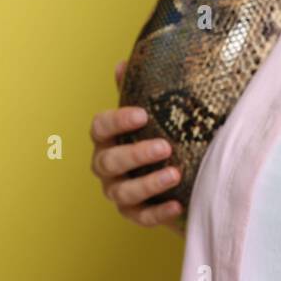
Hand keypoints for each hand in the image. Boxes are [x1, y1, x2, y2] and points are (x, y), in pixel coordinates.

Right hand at [89, 60, 184, 232]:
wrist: (181, 174)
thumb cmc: (161, 135)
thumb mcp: (155, 114)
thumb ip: (138, 91)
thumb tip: (123, 63)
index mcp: (108, 138)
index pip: (100, 127)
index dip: (117, 121)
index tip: (142, 114)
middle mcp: (107, 166)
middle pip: (108, 161)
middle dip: (135, 154)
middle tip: (164, 146)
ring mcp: (118, 192)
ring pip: (122, 192)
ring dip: (148, 183)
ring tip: (175, 174)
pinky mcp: (135, 214)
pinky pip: (141, 217)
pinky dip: (158, 213)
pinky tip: (177, 205)